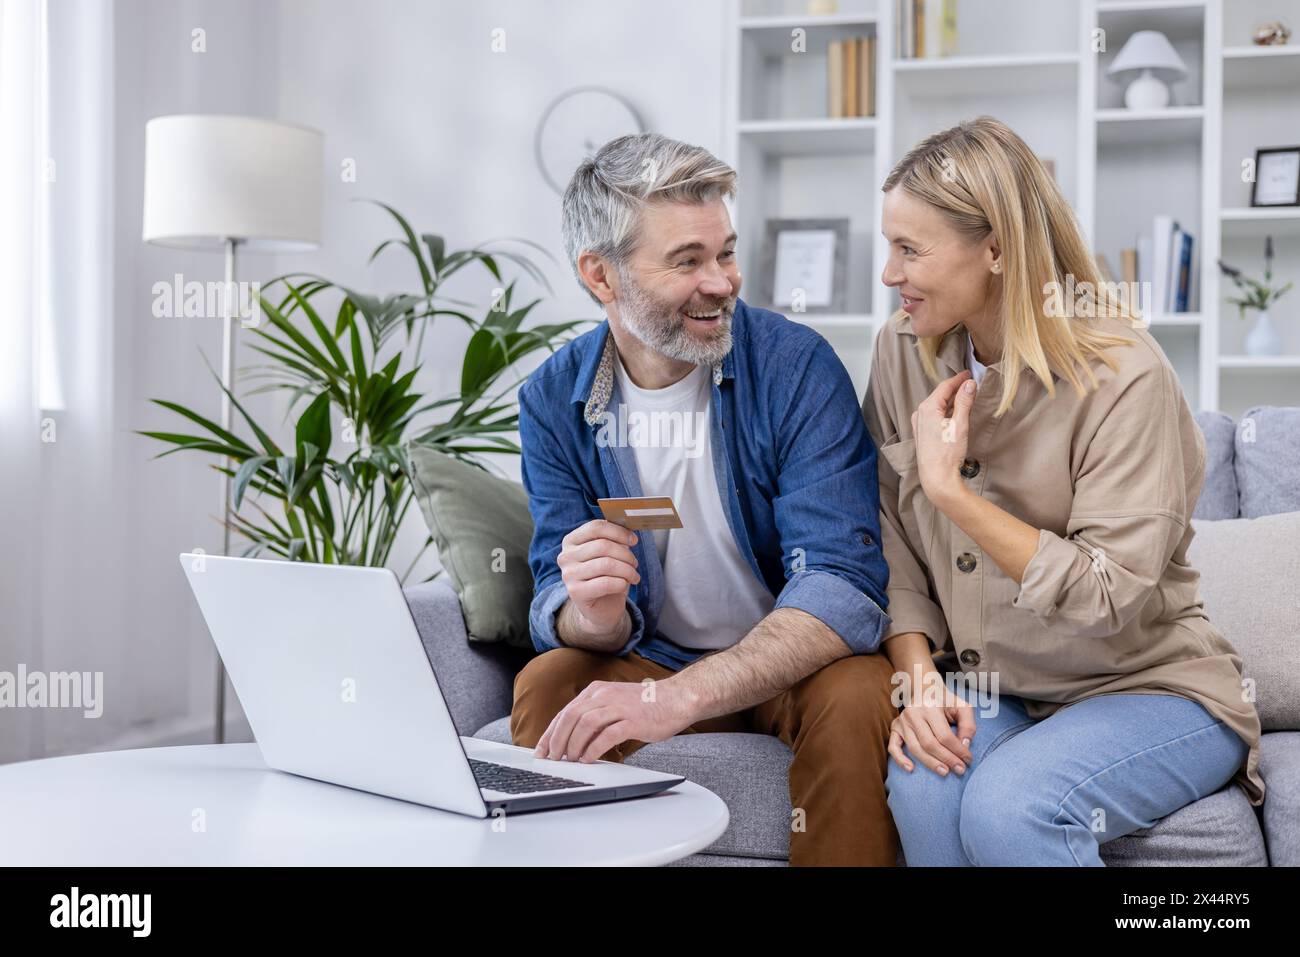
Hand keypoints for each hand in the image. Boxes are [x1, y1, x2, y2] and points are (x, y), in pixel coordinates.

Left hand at [534, 676, 695, 762]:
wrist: (676, 699)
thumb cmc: (645, 706)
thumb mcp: (614, 703)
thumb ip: (594, 716)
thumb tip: (572, 739)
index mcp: (597, 691)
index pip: (565, 712)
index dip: (550, 733)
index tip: (541, 750)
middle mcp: (604, 696)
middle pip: (570, 717)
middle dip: (557, 740)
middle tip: (553, 759)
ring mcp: (619, 707)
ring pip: (585, 725)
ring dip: (574, 745)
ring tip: (571, 760)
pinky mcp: (633, 720)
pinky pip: (606, 735)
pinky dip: (594, 749)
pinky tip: (589, 759)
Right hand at [558, 520, 640, 635]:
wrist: (600, 607)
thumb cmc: (605, 576)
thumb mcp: (608, 555)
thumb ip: (613, 539)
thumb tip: (629, 529)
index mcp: (571, 540)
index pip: (596, 527)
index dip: (618, 532)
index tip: (634, 540)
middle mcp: (565, 556)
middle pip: (603, 546)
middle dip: (626, 554)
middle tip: (635, 563)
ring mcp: (568, 574)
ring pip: (606, 564)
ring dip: (627, 570)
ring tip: (634, 575)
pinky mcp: (575, 592)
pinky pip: (606, 583)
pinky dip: (621, 583)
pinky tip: (625, 585)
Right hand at [888, 682, 976, 776]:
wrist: (923, 688)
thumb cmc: (945, 700)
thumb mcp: (962, 706)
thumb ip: (968, 724)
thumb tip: (964, 745)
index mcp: (930, 707)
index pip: (944, 735)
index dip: (958, 750)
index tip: (968, 760)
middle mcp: (913, 714)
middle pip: (929, 743)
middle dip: (946, 759)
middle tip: (960, 770)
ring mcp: (902, 721)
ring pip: (914, 748)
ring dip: (930, 763)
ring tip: (945, 772)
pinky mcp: (895, 727)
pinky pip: (893, 746)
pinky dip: (900, 759)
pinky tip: (911, 768)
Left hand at [911, 369, 975, 505]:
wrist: (936, 477)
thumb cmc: (948, 453)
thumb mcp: (960, 424)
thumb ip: (964, 402)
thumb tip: (969, 384)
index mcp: (928, 407)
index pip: (945, 386)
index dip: (958, 379)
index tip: (969, 373)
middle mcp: (920, 413)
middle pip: (940, 394)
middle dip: (955, 388)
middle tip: (969, 382)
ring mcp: (918, 423)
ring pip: (936, 405)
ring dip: (950, 400)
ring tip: (964, 395)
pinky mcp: (921, 433)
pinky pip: (933, 415)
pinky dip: (944, 410)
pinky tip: (953, 412)